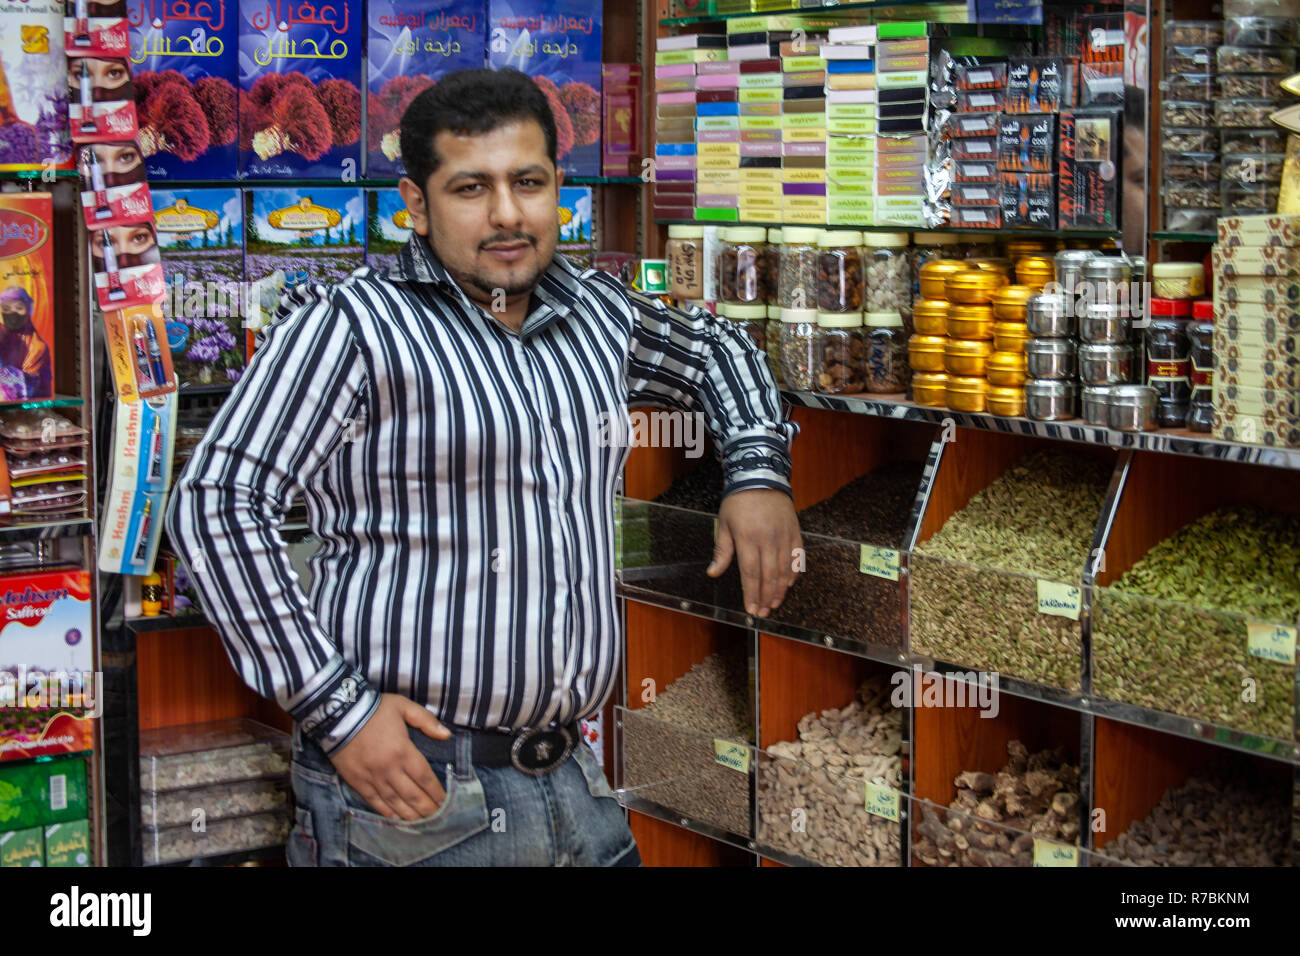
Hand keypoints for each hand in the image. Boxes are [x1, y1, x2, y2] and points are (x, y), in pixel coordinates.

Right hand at [329, 693, 451, 820]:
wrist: (339, 715)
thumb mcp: (404, 706)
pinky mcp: (358, 782)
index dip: (436, 791)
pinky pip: (374, 801)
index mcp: (403, 751)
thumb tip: (446, 735)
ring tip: (422, 822)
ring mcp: (373, 777)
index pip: (425, 777)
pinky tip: (397, 819)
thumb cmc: (374, 710)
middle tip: (438, 817)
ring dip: (410, 814)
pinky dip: (386, 812)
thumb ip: (426, 720)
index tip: (445, 800)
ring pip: (395, 802)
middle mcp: (390, 768)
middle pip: (412, 794)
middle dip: (427, 807)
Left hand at [706, 488, 801, 617]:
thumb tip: (713, 573)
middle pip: (769, 576)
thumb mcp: (724, 524)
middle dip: (765, 598)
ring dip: (780, 590)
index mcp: (748, 538)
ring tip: (773, 604)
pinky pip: (797, 558)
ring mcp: (784, 536)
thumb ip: (721, 552)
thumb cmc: (738, 502)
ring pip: (785, 570)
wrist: (761, 477)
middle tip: (762, 612)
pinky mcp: (795, 532)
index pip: (750, 574)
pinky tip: (787, 585)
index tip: (750, 609)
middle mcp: (768, 540)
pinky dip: (793, 574)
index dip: (751, 594)